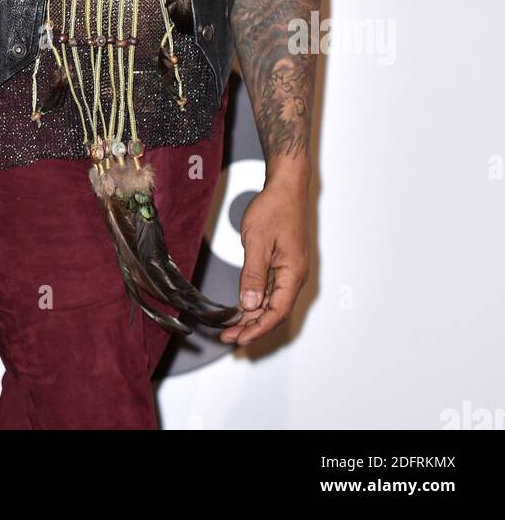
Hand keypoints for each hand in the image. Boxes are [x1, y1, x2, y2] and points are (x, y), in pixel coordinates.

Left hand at [220, 176, 309, 345]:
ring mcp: (291, 269)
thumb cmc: (274, 208)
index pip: (277, 312)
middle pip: (275, 311)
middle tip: (228, 337)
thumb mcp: (257, 241)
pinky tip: (243, 305)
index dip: (258, 329)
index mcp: (293, 273)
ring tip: (231, 326)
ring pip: (272, 301)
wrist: (286, 186)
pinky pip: (271, 288)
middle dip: (252, 326)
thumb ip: (253, 275)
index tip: (239, 339)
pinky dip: (257, 299)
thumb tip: (250, 304)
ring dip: (253, 315)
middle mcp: (295, 275)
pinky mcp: (284, 263)